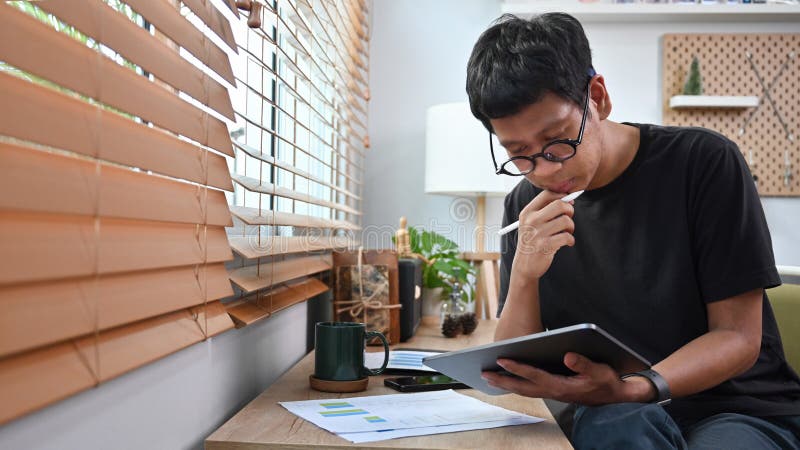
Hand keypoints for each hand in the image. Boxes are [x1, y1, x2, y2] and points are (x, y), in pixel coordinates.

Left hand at [481, 353, 649, 405]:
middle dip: (502, 380)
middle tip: (483, 374)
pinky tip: (508, 380)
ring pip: (524, 390)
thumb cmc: (606, 381)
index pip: (534, 375)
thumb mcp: (599, 371)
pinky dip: (517, 385)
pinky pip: (530, 389)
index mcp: (560, 386)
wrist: (615, 395)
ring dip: (506, 383)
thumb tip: (567, 355)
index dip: (517, 367)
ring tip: (488, 377)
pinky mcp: (553, 391)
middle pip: (522, 386)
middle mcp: (552, 391)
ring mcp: (552, 393)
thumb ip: (583, 364)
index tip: (501, 359)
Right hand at [511, 191, 575, 281]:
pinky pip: (567, 236)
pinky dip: (571, 240)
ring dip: (571, 227)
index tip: (567, 203)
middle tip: (568, 218)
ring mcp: (537, 233)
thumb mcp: (531, 223)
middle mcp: (531, 220)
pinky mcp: (545, 245)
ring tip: (567, 233)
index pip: (547, 194)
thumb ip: (545, 210)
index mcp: (527, 212)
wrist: (524, 265)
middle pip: (559, 204)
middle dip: (569, 210)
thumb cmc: (532, 241)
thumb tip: (569, 200)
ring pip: (566, 220)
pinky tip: (567, 243)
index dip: (562, 196)